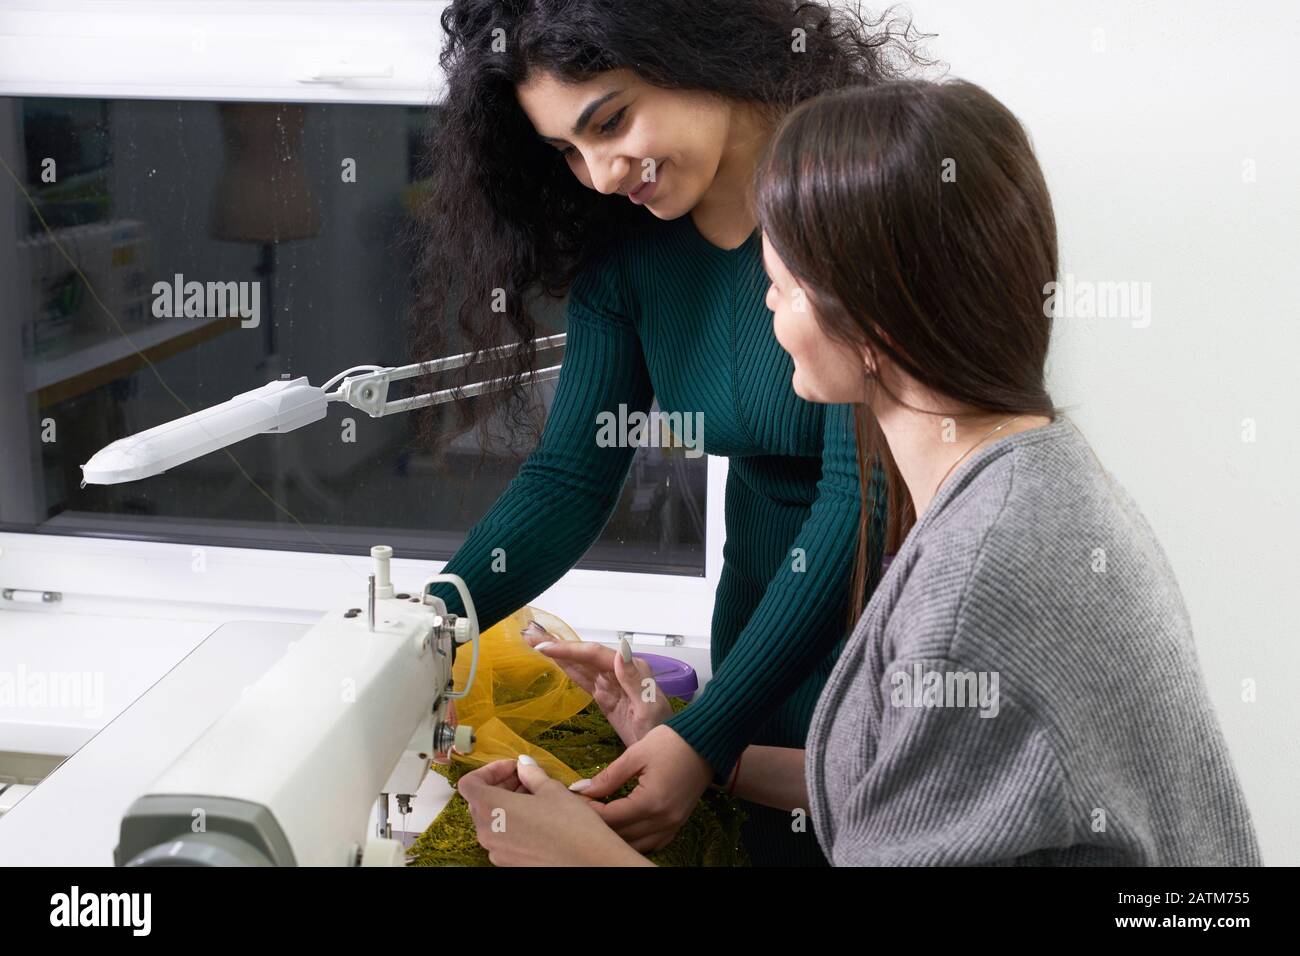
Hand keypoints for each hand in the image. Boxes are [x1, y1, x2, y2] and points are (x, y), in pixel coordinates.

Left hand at [456, 757, 649, 865]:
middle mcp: (488, 832)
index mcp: (492, 808)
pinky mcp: (508, 863)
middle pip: (478, 802)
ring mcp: (497, 851)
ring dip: (506, 804)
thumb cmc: (571, 826)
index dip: (488, 770)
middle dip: (499, 785)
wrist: (589, 863)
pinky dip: (512, 823)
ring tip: (534, 797)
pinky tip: (537, 819)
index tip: (511, 767)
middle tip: (524, 778)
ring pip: (491, 821)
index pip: (469, 784)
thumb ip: (531, 775)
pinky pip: (501, 838)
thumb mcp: (552, 790)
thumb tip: (523, 765)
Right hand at [525, 630, 671, 746]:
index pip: (594, 654)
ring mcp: (611, 683)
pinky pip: (583, 680)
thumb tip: (621, 649)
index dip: (569, 649)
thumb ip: (635, 680)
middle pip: (584, 654)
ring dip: (558, 654)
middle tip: (529, 636)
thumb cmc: (661, 732)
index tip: (544, 647)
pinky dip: (567, 669)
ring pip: (580, 664)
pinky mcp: (605, 697)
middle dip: (558, 645)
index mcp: (630, 669)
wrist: (664, 756)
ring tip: (534, 643)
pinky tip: (553, 662)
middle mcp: (620, 671)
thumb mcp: (649, 708)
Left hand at [573, 724, 713, 852]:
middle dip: (598, 824)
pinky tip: (624, 826)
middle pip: (620, 835)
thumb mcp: (635, 755)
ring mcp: (673, 826)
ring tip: (601, 816)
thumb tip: (581, 790)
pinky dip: (634, 840)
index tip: (575, 799)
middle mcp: (663, 820)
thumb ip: (608, 777)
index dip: (588, 811)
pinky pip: (652, 843)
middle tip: (583, 809)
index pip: (610, 818)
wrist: (706, 742)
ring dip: (616, 834)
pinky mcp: (678, 825)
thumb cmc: (670, 743)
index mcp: (651, 802)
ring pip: (635, 845)